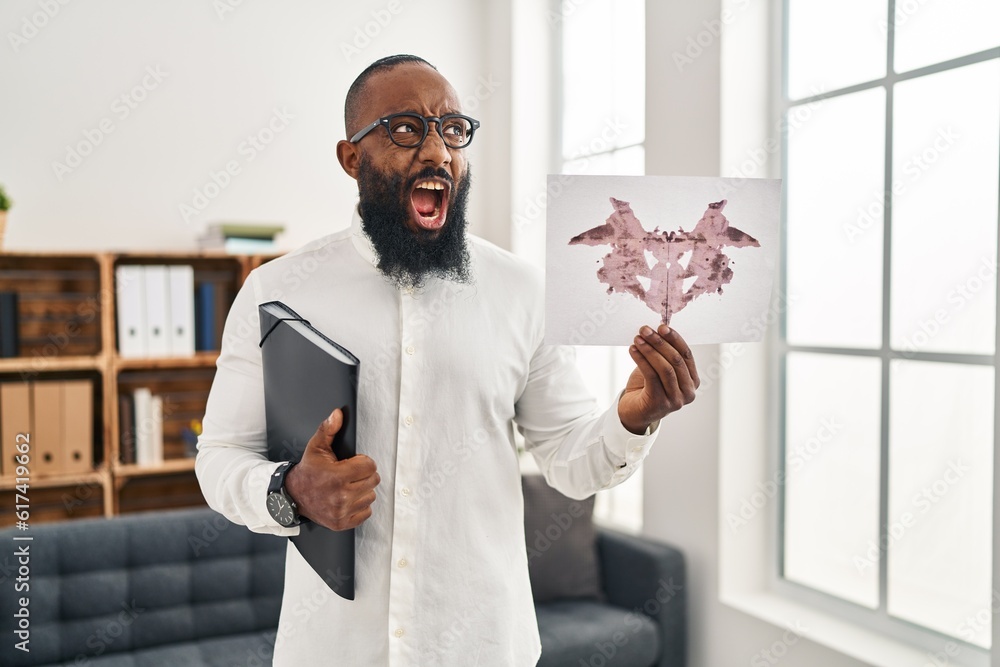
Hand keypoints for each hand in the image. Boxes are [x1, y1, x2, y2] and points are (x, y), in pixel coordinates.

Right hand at [283, 408, 379, 530]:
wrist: (293, 496)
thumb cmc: (308, 471)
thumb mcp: (316, 447)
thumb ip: (328, 429)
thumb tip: (338, 413)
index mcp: (337, 476)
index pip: (370, 466)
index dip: (363, 462)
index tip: (353, 463)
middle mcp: (340, 496)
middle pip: (373, 480)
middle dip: (364, 475)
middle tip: (350, 474)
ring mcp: (342, 511)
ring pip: (371, 496)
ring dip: (363, 491)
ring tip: (348, 486)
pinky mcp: (342, 523)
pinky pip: (366, 512)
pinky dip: (360, 506)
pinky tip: (348, 499)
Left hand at [618, 324, 699, 433]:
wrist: (634, 412)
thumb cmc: (647, 388)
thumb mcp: (659, 369)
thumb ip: (664, 354)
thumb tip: (657, 330)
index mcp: (693, 381)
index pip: (686, 355)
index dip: (674, 338)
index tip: (661, 326)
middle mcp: (688, 392)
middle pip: (675, 360)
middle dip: (659, 342)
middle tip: (645, 330)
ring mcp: (675, 400)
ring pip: (665, 368)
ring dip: (649, 350)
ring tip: (637, 339)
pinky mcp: (660, 403)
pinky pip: (651, 376)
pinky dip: (641, 359)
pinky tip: (633, 350)